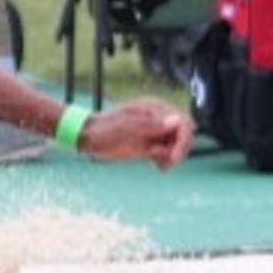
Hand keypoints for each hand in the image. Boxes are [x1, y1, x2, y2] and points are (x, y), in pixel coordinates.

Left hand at [78, 98, 194, 169]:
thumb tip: (177, 120)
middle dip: (180, 150)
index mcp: (155, 108)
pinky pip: (168, 153)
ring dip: (173, 157)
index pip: (182, 122)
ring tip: (156, 162)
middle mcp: (159, 118)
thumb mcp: (126, 127)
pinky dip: (167, 161)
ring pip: (178, 145)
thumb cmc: (104, 129)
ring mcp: (155, 132)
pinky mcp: (151, 145)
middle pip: (184, 134)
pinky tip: (155, 164)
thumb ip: (152, 125)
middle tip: (164, 163)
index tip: (173, 156)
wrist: (88, 138)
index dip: (183, 139)